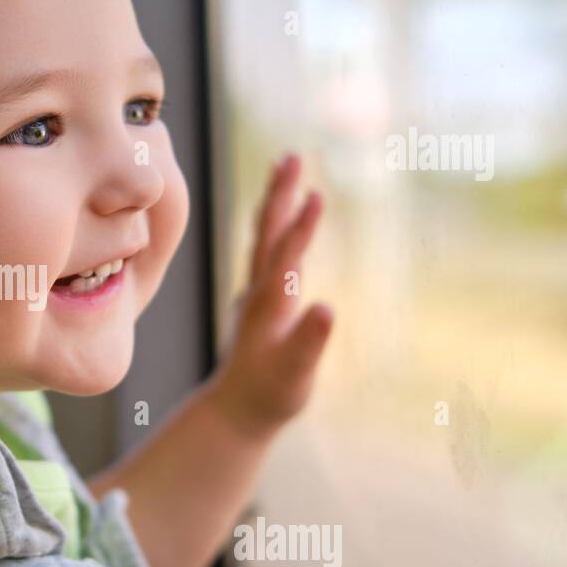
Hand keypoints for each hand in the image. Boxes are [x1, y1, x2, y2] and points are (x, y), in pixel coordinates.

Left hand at [210, 153, 333, 438]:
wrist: (237, 411)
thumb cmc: (271, 396)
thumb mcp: (295, 374)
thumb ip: (310, 343)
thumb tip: (328, 308)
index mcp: (268, 303)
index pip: (285, 256)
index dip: (300, 227)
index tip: (315, 194)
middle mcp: (258, 290)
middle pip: (267, 233)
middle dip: (279, 194)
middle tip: (292, 155)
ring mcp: (257, 292)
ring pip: (265, 237)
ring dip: (276, 201)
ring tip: (287, 168)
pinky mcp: (261, 298)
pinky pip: (268, 250)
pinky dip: (277, 225)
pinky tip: (285, 216)